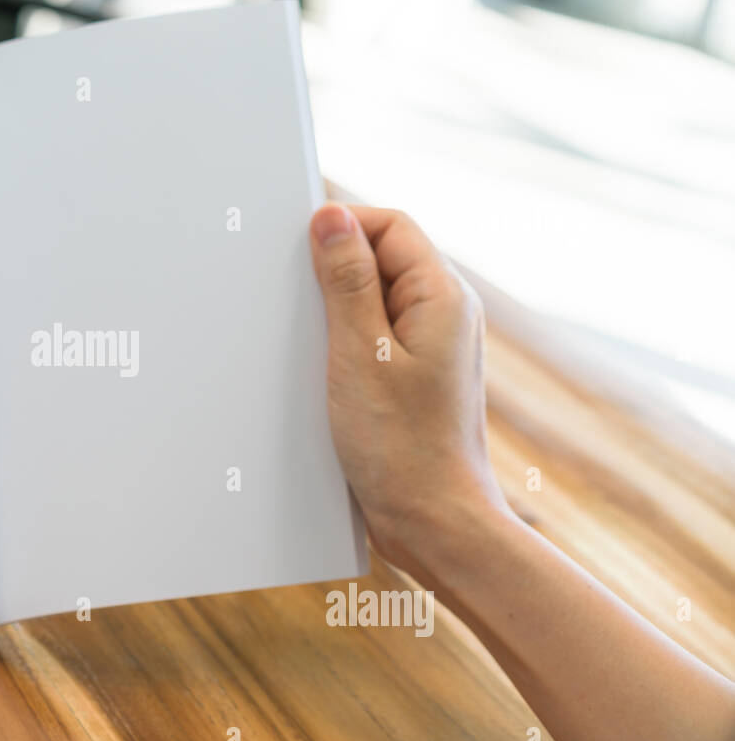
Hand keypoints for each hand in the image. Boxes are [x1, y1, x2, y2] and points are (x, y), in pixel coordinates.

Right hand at [308, 204, 507, 583]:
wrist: (433, 523)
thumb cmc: (401, 446)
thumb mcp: (359, 353)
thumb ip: (347, 280)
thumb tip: (331, 217)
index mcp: (442, 296)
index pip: (390, 226)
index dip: (341, 227)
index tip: (295, 250)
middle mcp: (444, 315)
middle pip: (381, 260)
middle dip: (333, 273)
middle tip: (296, 302)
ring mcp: (432, 348)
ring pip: (373, 302)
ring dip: (335, 315)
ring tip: (310, 346)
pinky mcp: (414, 379)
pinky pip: (374, 339)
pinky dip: (343, 346)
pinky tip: (319, 374)